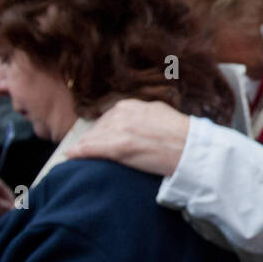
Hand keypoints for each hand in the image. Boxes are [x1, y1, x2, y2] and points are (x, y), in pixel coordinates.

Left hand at [64, 99, 189, 176]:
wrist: (192, 149)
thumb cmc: (182, 135)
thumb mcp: (159, 114)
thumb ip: (142, 115)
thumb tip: (134, 122)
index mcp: (131, 105)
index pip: (108, 118)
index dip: (103, 131)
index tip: (101, 139)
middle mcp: (122, 114)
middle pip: (98, 128)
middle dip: (93, 139)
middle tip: (89, 151)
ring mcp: (120, 130)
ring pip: (93, 139)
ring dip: (86, 148)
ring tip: (77, 155)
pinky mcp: (119, 147)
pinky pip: (91, 149)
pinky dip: (79, 153)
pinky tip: (70, 156)